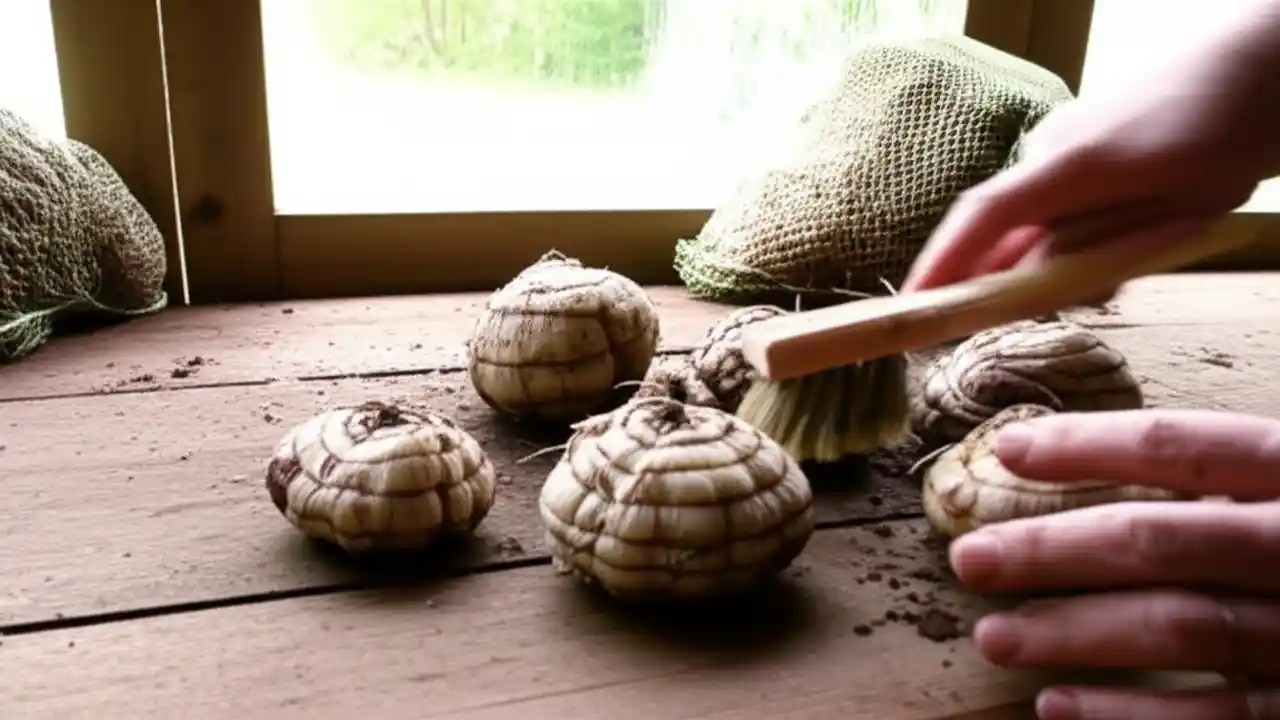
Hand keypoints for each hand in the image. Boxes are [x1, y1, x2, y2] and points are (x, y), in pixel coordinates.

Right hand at [901, 4, 1279, 293]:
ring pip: (1030, 219)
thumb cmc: (1226, 138)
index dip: (943, 263)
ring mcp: (1059, 142)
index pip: (984, 217)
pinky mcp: (1075, 144)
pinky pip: (1050, 202)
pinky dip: (1063, 233)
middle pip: (999, 228)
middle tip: (1016, 316)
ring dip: (1046, 257)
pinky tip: (1112, 242)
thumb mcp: (1173, 215)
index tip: (914, 304)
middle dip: (999, 277)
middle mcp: (1050, 150)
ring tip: (1109, 270)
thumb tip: (1032, 288)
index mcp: (1071, 166)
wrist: (1259, 65)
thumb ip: (1098, 252)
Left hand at [945, 408, 1279, 718]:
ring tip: (993, 634)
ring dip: (1077, 633)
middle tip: (970, 556)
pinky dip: (1136, 719)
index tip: (1007, 449)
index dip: (1090, 444)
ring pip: (1185, 629)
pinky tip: (1058, 707)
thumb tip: (1122, 448)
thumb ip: (1245, 470)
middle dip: (1058, 548)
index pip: (1190, 448)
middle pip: (1168, 542)